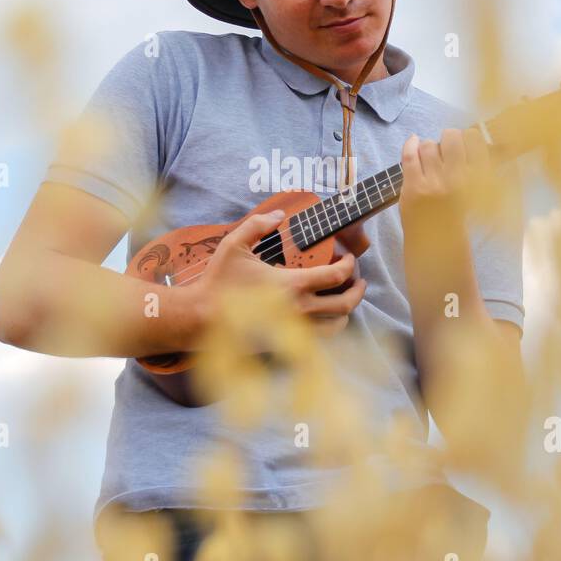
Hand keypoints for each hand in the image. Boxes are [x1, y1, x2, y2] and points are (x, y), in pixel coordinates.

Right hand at [196, 210, 366, 337]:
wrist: (200, 319)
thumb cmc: (217, 282)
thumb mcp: (234, 244)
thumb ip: (258, 225)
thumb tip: (279, 215)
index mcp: (291, 285)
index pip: (336, 276)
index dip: (349, 265)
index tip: (349, 258)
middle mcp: (299, 310)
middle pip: (345, 305)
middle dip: (358, 291)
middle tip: (360, 281)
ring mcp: (293, 332)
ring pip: (336, 327)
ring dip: (345, 313)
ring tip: (344, 301)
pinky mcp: (284, 345)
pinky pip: (318, 341)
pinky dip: (328, 329)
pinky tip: (322, 318)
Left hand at [398, 128, 490, 234]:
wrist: (436, 244)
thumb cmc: (457, 217)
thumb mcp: (474, 193)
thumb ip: (475, 169)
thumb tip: (471, 139)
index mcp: (477, 180)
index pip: (475, 140)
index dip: (469, 136)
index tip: (466, 140)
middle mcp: (457, 179)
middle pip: (451, 137)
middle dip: (449, 137)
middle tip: (447, 145)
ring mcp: (434, 183)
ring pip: (429, 145)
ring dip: (429, 147)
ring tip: (431, 158)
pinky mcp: (413, 187)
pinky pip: (409, 155)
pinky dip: (411, 144)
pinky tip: (414, 141)